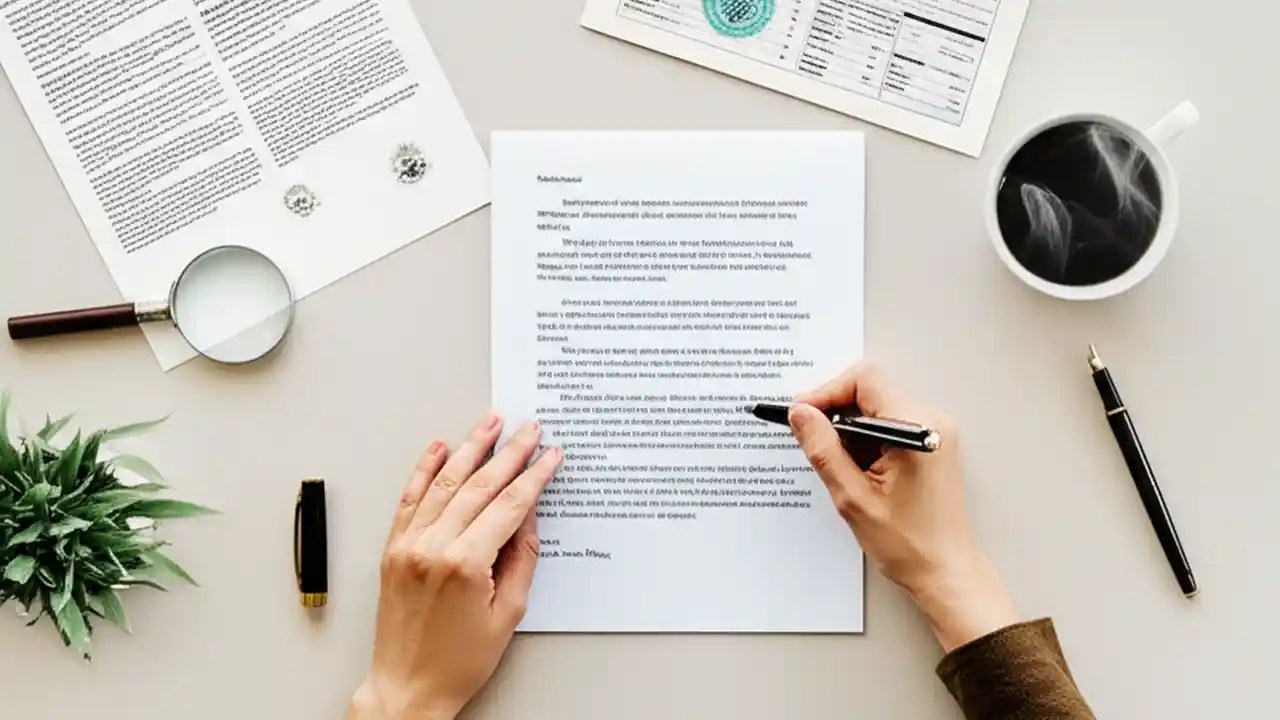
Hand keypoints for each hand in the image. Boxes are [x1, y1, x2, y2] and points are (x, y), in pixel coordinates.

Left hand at [348, 412, 562, 719]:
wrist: (408, 686)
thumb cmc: (458, 661)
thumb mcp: (508, 612)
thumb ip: (522, 556)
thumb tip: (529, 513)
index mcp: (466, 564)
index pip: (509, 504)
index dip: (534, 476)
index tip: (550, 455)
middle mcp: (433, 547)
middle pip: (479, 486)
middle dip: (509, 453)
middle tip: (528, 429)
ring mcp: (409, 545)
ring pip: (444, 482)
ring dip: (470, 448)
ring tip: (489, 423)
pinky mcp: (393, 549)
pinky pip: (410, 498)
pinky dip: (424, 469)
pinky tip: (439, 448)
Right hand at [790, 362, 1017, 651]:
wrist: (945, 571)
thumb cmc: (909, 544)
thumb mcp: (853, 498)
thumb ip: (824, 450)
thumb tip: (800, 414)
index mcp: (917, 428)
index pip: (864, 381)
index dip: (826, 392)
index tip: (800, 416)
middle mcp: (930, 420)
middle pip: (868, 390)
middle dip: (833, 412)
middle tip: (809, 441)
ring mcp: (931, 430)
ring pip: (873, 407)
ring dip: (847, 429)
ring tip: (838, 467)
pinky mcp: (926, 443)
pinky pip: (884, 423)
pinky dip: (862, 439)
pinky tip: (854, 469)